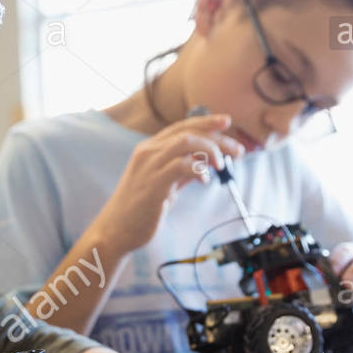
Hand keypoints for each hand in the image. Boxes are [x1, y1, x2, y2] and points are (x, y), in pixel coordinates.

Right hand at [92, 113, 245, 252]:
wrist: (115, 231)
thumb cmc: (139, 210)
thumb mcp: (164, 185)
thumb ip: (181, 171)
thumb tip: (204, 164)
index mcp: (150, 149)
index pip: (182, 127)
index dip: (207, 122)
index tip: (227, 123)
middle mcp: (148, 151)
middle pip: (188, 131)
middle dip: (217, 137)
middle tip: (238, 150)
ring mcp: (149, 166)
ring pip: (186, 142)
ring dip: (210, 150)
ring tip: (221, 165)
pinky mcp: (153, 183)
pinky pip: (180, 166)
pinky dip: (198, 169)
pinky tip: (205, 180)